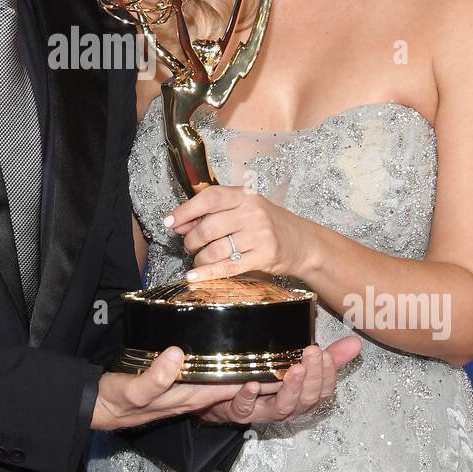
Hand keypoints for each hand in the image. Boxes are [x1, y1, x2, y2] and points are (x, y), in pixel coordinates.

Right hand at [92, 346, 278, 431]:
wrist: (103, 406)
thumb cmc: (118, 399)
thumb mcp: (134, 388)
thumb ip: (154, 376)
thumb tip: (177, 354)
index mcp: (190, 394)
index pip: (233, 386)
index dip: (258, 378)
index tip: (283, 366)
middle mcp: (194, 394)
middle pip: (237, 386)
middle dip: (262, 377)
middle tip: (291, 359)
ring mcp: (189, 391)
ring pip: (227, 382)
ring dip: (250, 374)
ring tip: (272, 359)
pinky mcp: (180, 384)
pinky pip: (212, 377)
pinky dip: (229, 369)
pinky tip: (234, 358)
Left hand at [165, 185, 320, 282]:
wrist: (302, 242)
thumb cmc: (267, 224)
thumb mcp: (244, 209)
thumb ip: (213, 213)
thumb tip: (177, 223)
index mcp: (245, 196)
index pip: (210, 198)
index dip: (186, 210)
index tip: (170, 222)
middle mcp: (252, 212)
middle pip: (209, 227)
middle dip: (191, 240)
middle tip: (190, 246)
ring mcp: (259, 235)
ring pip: (216, 249)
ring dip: (199, 258)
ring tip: (198, 259)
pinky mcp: (264, 256)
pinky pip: (228, 266)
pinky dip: (207, 273)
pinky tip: (194, 276)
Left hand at [195, 336, 362, 424]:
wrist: (228, 398)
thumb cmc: (270, 381)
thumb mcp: (301, 366)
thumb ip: (329, 357)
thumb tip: (356, 342)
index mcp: (304, 397)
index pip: (324, 390)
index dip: (328, 374)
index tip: (327, 354)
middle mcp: (288, 408)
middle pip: (307, 399)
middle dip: (312, 377)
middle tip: (313, 352)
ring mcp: (264, 411)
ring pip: (283, 406)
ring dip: (290, 387)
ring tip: (294, 369)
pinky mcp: (241, 411)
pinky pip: (245, 408)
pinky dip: (249, 396)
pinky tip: (250, 384)